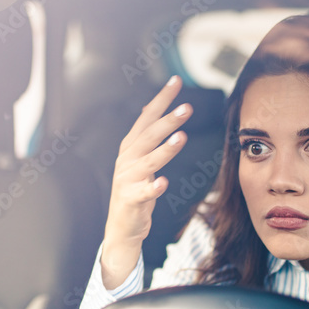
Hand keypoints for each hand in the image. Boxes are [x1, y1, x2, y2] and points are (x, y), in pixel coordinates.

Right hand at [101, 76, 190, 289]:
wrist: (121, 228)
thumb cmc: (134, 191)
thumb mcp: (139, 160)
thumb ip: (147, 137)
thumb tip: (154, 109)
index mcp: (130, 147)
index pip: (147, 117)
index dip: (161, 99)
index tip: (176, 81)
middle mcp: (126, 160)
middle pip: (148, 136)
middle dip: (167, 121)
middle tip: (187, 108)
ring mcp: (127, 180)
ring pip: (147, 161)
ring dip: (165, 150)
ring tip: (182, 138)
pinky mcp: (131, 200)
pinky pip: (144, 192)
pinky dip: (153, 187)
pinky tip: (164, 182)